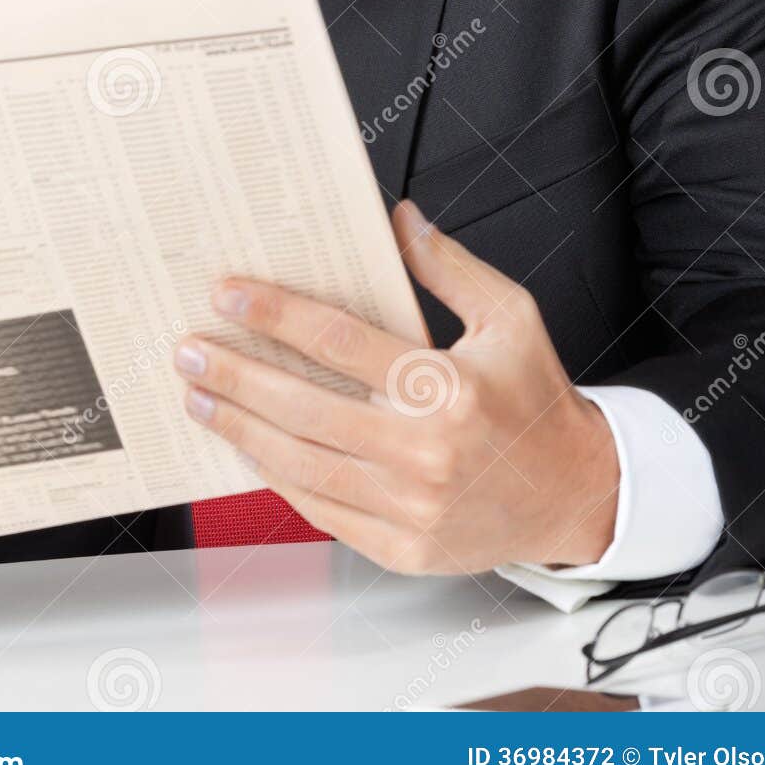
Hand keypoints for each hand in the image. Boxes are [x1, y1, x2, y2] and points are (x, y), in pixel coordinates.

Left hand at [175, 199, 619, 574]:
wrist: (576, 495)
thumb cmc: (537, 400)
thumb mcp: (509, 317)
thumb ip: (448, 267)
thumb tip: (397, 216)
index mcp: (448, 387)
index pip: (340, 342)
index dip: (276, 314)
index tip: (228, 295)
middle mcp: (425, 451)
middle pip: (304, 407)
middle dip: (236, 377)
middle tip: (188, 351)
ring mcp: (410, 508)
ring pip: (301, 463)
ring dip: (240, 429)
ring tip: (199, 399)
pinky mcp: (401, 548)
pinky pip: (321, 510)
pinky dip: (277, 478)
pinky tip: (249, 448)